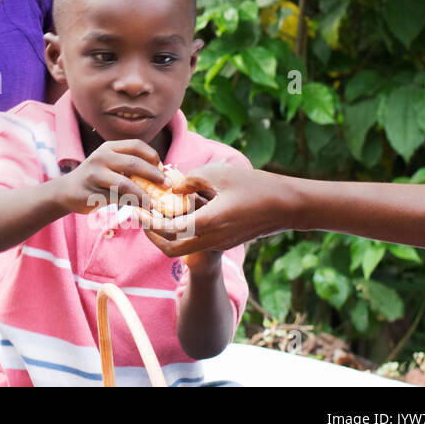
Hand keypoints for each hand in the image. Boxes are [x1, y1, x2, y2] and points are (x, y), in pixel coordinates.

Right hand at [57, 139, 164, 215]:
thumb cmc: (96, 178)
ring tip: (154, 203)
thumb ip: (130, 167)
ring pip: (125, 184)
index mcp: (109, 147)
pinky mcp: (91, 192)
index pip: (137, 145)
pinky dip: (131, 205)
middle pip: (134, 163)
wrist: (66, 191)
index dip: (153, 156)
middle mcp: (101, 157)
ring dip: (144, 195)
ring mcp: (95, 174)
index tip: (163, 169)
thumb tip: (161, 177)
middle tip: (167, 186)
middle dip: (154, 175)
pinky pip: (116, 199)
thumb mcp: (111, 165)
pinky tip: (140, 210)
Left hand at [138, 163, 288, 256]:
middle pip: (171, 249)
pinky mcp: (226, 241)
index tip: (136, 210)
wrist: (288, 206)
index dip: (149, 222)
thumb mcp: (219, 175)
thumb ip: (190, 180)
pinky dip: (183, 232)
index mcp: (208, 223)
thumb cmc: (255, 186)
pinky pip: (197, 242)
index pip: (169, 230)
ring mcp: (220, 242)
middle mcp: (212, 238)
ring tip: (158, 213)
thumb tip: (172, 188)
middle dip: (153, 235)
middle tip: (143, 217)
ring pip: (184, 248)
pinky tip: (181, 211)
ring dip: (168, 235)